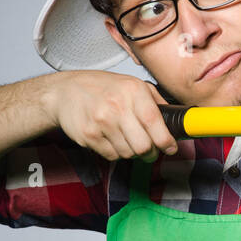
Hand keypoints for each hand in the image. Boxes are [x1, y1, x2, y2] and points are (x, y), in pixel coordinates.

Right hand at [44, 71, 178, 162]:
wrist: (64, 91)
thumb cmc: (101, 88)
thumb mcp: (131, 84)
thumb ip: (155, 100)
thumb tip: (176, 120)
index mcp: (133, 91)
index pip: (156, 124)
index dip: (167, 142)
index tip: (170, 148)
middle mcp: (118, 106)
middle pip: (144, 146)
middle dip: (151, 153)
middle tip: (150, 151)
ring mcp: (101, 122)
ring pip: (128, 154)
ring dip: (132, 153)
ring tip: (128, 141)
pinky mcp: (89, 136)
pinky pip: (112, 156)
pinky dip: (116, 152)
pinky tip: (111, 140)